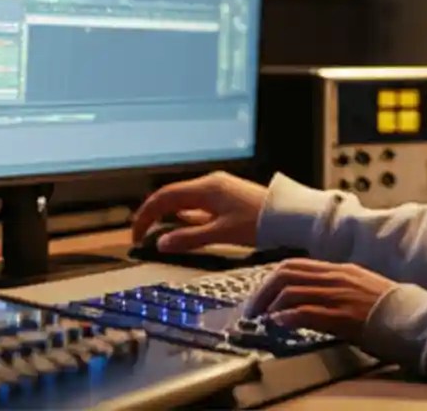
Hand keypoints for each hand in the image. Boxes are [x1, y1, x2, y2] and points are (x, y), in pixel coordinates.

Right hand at [131, 171, 267, 250]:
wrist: (290, 215)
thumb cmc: (260, 222)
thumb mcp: (222, 234)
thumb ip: (189, 238)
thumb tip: (161, 243)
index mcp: (206, 188)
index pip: (164, 198)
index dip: (146, 216)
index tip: (136, 235)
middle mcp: (210, 184)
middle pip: (171, 196)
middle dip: (154, 214)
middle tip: (142, 235)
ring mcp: (219, 189)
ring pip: (184, 200)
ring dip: (169, 215)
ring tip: (158, 233)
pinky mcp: (227, 197)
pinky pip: (198, 204)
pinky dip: (185, 215)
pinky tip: (183, 227)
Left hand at [246, 259, 396, 340]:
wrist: (412, 316)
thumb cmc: (389, 306)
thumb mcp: (359, 287)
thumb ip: (335, 287)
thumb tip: (309, 297)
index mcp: (339, 269)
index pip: (295, 265)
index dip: (271, 279)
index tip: (261, 295)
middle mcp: (335, 277)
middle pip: (286, 274)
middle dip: (263, 291)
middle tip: (252, 309)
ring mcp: (338, 295)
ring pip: (292, 290)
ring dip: (270, 305)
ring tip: (261, 319)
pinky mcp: (341, 316)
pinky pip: (306, 312)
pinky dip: (287, 317)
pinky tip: (278, 324)